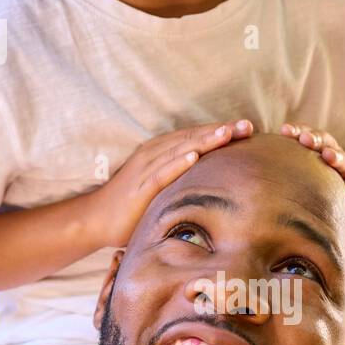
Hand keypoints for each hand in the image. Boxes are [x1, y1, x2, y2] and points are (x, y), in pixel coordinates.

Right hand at [90, 119, 253, 247]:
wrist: (96, 218)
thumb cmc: (131, 206)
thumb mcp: (161, 189)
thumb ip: (182, 182)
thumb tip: (213, 187)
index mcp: (161, 152)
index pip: (196, 137)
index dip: (221, 131)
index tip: (248, 128)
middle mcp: (154, 154)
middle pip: (193, 138)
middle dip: (221, 131)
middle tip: (248, 126)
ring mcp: (146, 169)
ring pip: (180, 150)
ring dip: (204, 141)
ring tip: (228, 133)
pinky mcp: (139, 186)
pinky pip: (161, 172)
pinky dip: (178, 163)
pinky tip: (194, 157)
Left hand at [280, 122, 344, 210]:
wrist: (339, 196)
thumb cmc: (305, 181)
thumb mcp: (291, 171)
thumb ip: (275, 162)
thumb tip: (242, 155)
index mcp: (315, 148)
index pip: (305, 135)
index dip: (296, 131)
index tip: (284, 130)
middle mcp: (332, 154)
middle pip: (325, 142)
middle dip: (316, 139)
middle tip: (306, 140)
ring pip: (343, 160)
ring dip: (337, 157)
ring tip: (329, 157)